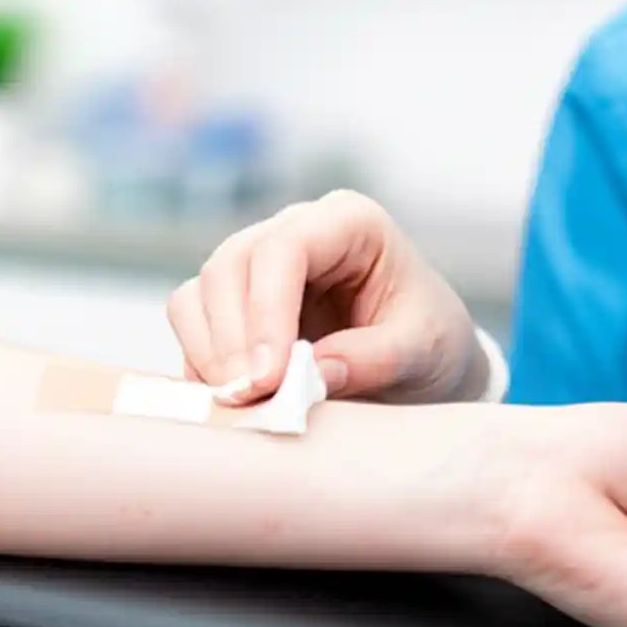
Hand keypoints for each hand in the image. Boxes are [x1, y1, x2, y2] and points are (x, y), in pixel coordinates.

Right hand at [167, 190, 487, 403]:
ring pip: (199, 294)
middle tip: (250, 398)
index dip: (266, 311)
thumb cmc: (431, 341)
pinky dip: (203, 367)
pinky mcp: (234, 307)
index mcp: (347, 223)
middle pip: (229, 265)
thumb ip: (374, 358)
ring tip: (242, 403)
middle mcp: (293, 232)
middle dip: (231, 338)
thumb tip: (309, 378)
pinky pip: (194, 329)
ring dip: (209, 354)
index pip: (285, 247)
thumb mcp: (424, 350)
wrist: (422, 363)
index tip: (270, 377)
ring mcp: (257, 268)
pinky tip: (233, 401)